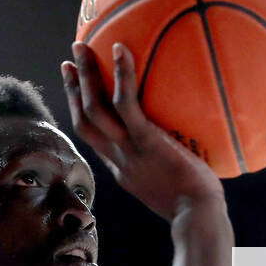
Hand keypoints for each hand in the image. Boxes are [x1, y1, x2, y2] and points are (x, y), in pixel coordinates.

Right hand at [62, 41, 224, 221]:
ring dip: (84, 76)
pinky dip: (121, 75)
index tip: (78, 93)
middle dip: (72, 91)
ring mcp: (128, 150)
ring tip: (80, 47)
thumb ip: (172, 171)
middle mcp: (118, 160)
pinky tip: (120, 49)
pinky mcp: (145, 141)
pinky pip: (126, 103)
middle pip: (84, 121)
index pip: (96, 141)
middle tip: (68, 62)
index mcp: (123, 171)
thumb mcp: (175, 191)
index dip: (83, 115)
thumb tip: (192, 154)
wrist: (197, 218)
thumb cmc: (198, 209)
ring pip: (94, 110)